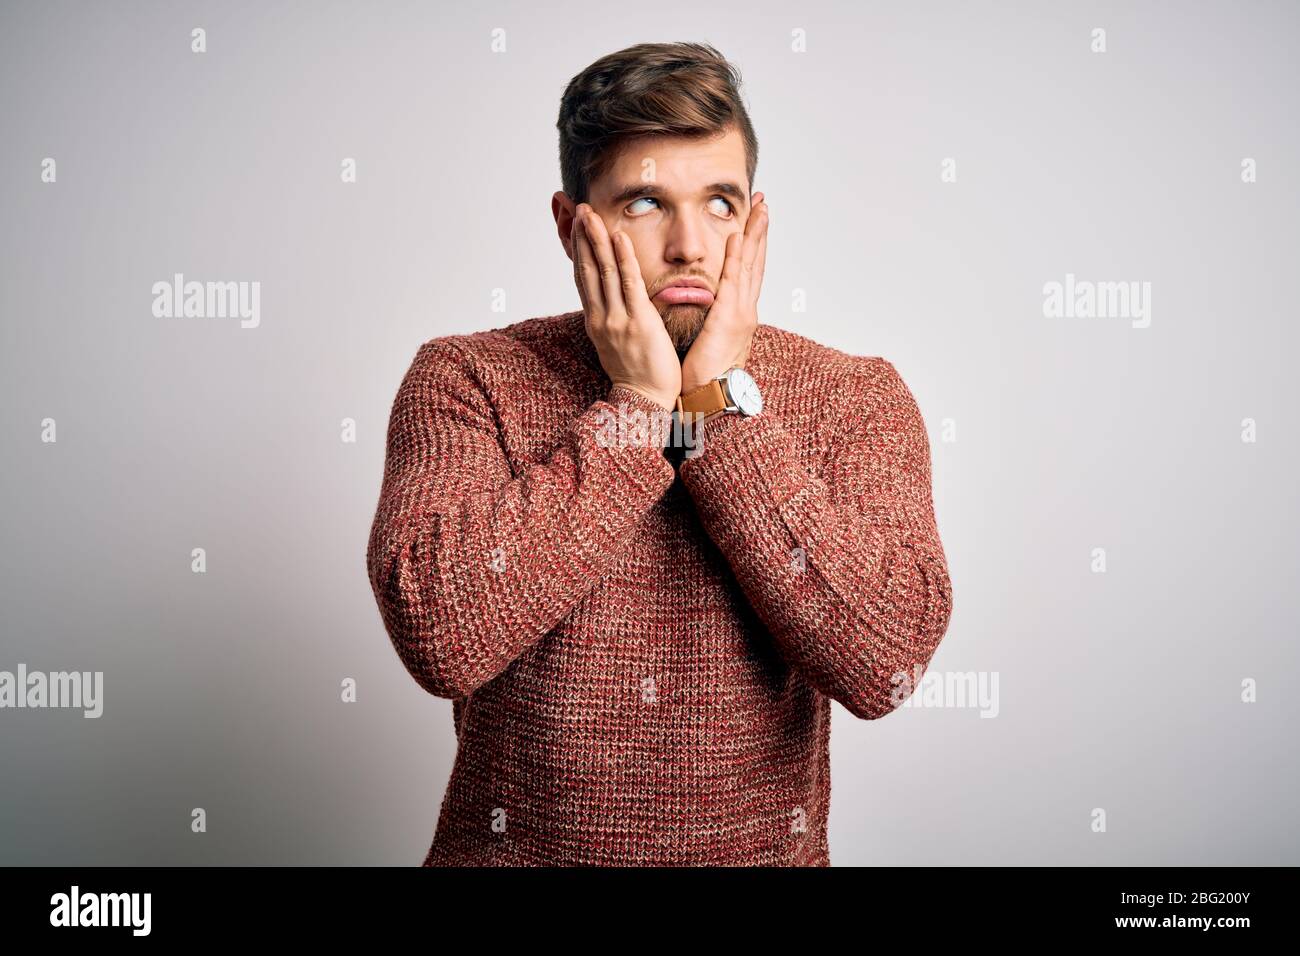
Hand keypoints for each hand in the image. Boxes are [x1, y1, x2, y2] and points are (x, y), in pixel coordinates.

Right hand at [571, 202, 681, 411]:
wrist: (644, 400)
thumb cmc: (637, 374)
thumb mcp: (617, 342)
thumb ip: (613, 318)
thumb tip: (611, 303)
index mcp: (596, 320)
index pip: (583, 277)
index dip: (578, 249)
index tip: (575, 225)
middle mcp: (601, 316)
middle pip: (587, 269)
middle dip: (582, 236)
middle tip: (579, 207)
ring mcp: (617, 319)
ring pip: (603, 271)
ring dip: (597, 239)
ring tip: (591, 213)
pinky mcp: (638, 322)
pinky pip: (629, 285)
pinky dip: (623, 260)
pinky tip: (618, 238)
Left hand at [680, 192, 767, 394]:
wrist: (711, 399)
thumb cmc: (705, 376)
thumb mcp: (709, 341)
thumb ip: (709, 321)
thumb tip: (704, 310)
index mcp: (739, 315)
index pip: (748, 273)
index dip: (752, 246)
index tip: (754, 222)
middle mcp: (745, 310)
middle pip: (755, 262)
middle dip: (760, 232)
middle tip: (763, 203)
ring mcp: (740, 313)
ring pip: (749, 265)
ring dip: (753, 235)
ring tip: (758, 209)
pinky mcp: (728, 319)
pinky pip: (732, 281)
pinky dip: (736, 257)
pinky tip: (737, 236)